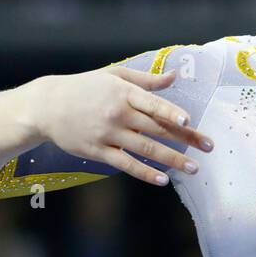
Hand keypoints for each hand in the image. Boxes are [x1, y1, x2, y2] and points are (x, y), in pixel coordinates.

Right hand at [31, 67, 214, 185]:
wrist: (45, 106)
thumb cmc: (85, 88)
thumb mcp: (114, 76)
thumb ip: (146, 80)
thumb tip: (175, 76)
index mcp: (124, 93)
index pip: (152, 104)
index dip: (171, 113)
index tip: (189, 122)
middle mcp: (118, 114)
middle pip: (157, 129)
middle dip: (186, 139)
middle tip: (209, 147)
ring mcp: (107, 134)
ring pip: (146, 149)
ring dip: (172, 159)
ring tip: (194, 167)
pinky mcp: (97, 151)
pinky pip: (126, 164)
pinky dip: (145, 173)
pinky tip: (162, 180)